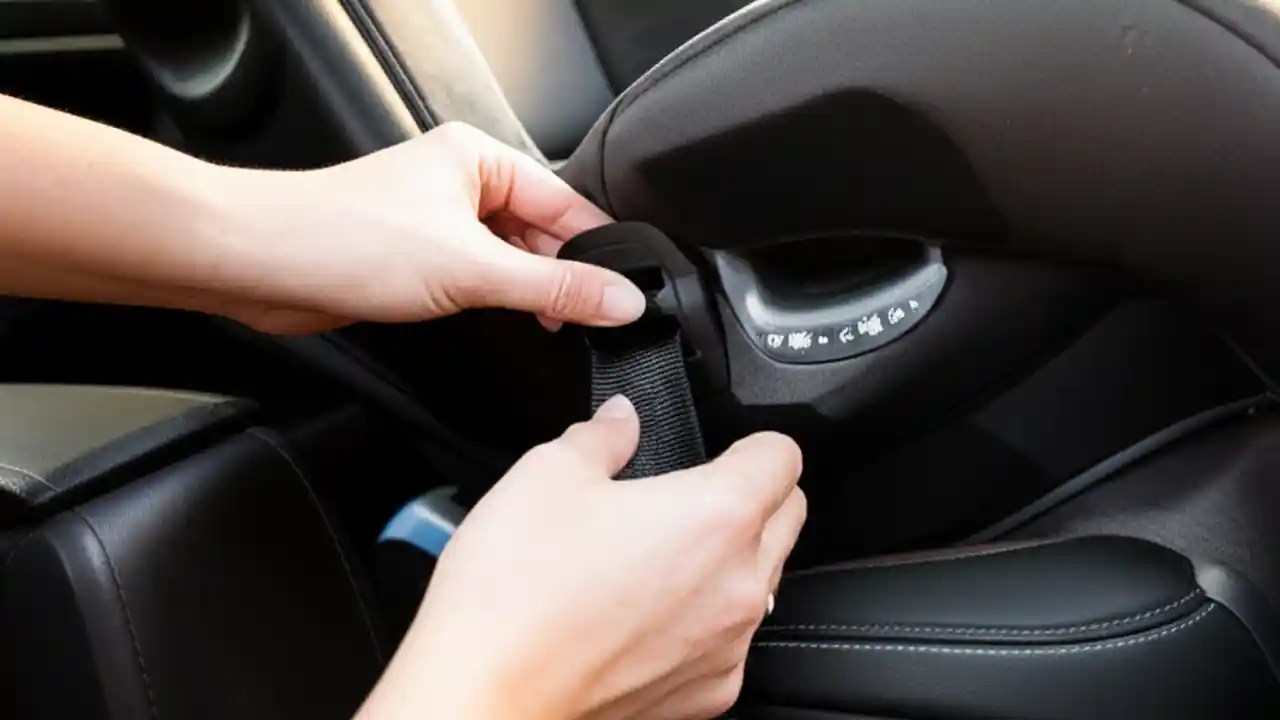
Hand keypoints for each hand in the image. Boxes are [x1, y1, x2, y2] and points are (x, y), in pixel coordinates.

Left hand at [207, 122, 643, 332]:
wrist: (258, 263)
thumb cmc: (344, 238)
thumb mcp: (471, 268)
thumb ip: (554, 287)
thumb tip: (620, 299)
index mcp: (479, 157)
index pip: (566, 203)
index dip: (600, 250)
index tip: (629, 294)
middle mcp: (461, 181)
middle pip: (542, 230)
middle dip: (565, 275)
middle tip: (592, 318)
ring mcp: (439, 219)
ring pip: (511, 256)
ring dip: (531, 290)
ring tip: (553, 324)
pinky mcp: (418, 256)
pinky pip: (479, 275)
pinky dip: (500, 298)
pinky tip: (509, 320)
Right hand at [356, 396, 805, 719]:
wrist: (486, 694)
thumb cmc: (513, 593)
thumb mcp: (547, 475)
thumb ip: (601, 436)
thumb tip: (620, 419)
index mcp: (716, 515)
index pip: (782, 456)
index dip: (752, 441)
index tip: (725, 447)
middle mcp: (738, 583)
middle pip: (788, 517)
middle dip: (754, 496)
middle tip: (688, 495)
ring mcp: (727, 645)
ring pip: (762, 581)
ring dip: (730, 561)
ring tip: (655, 556)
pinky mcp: (708, 693)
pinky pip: (729, 641)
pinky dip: (703, 622)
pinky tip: (642, 613)